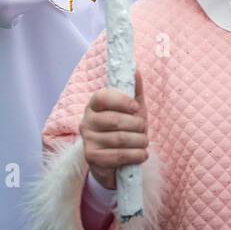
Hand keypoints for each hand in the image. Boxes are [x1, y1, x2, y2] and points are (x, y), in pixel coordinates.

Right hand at [80, 71, 147, 189]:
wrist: (115, 160)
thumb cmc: (125, 129)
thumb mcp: (132, 109)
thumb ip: (134, 90)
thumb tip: (135, 69)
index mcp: (94, 105)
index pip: (103, 97)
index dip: (121, 101)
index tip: (136, 107)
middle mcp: (86, 121)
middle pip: (115, 120)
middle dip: (137, 125)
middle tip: (144, 129)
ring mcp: (88, 140)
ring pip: (120, 139)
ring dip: (140, 141)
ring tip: (144, 142)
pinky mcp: (92, 158)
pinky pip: (119, 155)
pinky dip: (136, 155)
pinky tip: (141, 154)